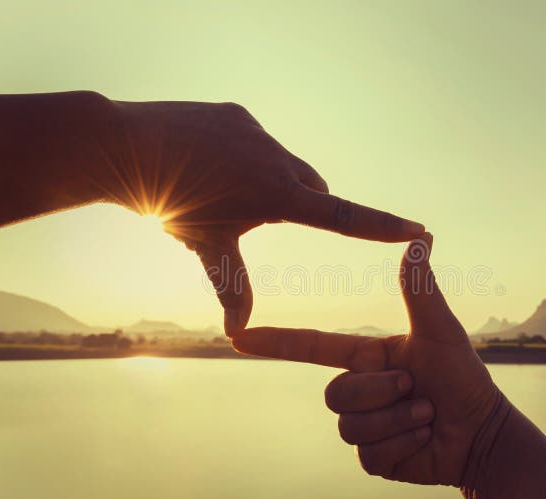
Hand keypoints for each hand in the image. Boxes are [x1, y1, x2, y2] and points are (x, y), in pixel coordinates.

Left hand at [104, 100, 424, 335]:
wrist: (127, 146)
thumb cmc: (170, 203)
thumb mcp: (206, 247)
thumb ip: (232, 287)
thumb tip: (237, 335)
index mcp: (276, 195)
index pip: (341, 216)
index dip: (381, 226)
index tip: (418, 228)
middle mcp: (277, 159)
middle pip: (313, 190)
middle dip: (304, 206)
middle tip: (261, 218)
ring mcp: (258, 133)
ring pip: (284, 165)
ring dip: (271, 181)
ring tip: (224, 190)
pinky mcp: (240, 115)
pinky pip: (258, 142)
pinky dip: (246, 157)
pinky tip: (210, 165)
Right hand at [232, 233, 498, 484]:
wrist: (481, 432)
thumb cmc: (464, 376)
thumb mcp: (440, 329)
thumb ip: (421, 288)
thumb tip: (420, 237)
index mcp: (366, 357)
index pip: (312, 347)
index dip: (276, 342)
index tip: (239, 335)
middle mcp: (360, 389)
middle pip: (335, 394)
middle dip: (380, 392)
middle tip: (417, 388)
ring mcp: (364, 426)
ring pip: (350, 426)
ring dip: (397, 420)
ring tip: (426, 413)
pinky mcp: (374, 458)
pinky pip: (368, 454)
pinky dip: (403, 445)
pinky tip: (424, 437)